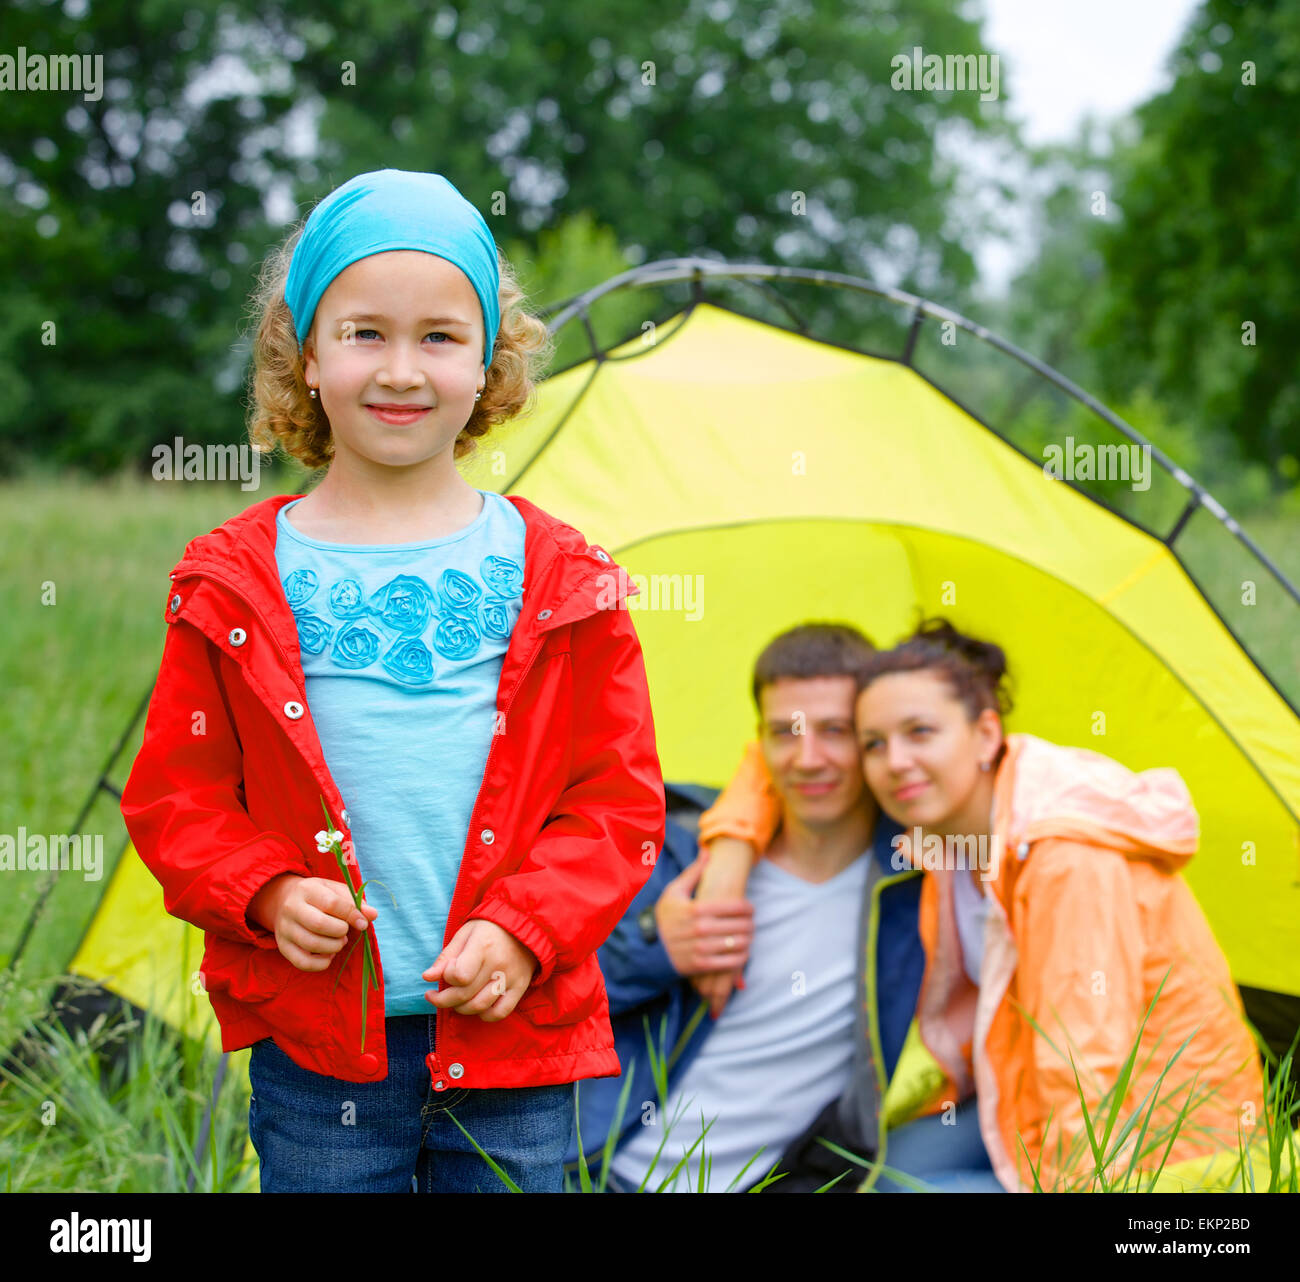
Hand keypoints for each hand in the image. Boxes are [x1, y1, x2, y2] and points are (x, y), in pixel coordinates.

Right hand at [252, 874, 378, 971]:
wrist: (285, 902)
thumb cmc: (319, 897)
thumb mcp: (336, 891)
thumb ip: (355, 903)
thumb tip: (373, 915)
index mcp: (307, 890)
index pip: (332, 903)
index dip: (352, 915)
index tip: (363, 923)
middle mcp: (292, 908)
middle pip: (319, 924)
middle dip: (341, 931)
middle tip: (346, 931)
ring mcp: (284, 929)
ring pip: (312, 944)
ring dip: (334, 946)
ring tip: (339, 941)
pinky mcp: (283, 947)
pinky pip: (303, 963)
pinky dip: (322, 963)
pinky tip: (329, 954)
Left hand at [422, 919, 538, 1020]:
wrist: (527, 924)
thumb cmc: (490, 928)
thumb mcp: (465, 933)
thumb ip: (446, 956)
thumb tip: (427, 977)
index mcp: (483, 945)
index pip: (459, 975)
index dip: (447, 977)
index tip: (445, 972)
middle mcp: (498, 964)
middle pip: (465, 994)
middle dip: (443, 1000)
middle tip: (435, 996)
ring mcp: (511, 978)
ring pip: (480, 1006)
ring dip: (461, 1009)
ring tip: (455, 1001)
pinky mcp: (520, 987)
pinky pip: (500, 1012)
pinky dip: (485, 1015)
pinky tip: (476, 1006)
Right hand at [655, 857, 753, 1014]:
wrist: (648, 949)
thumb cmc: (665, 918)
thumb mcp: (674, 892)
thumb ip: (694, 872)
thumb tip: (707, 851)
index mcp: (697, 909)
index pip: (736, 907)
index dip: (748, 907)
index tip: (749, 908)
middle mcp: (701, 929)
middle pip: (741, 926)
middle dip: (751, 924)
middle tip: (751, 923)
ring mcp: (702, 949)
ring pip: (739, 944)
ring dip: (748, 940)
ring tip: (747, 936)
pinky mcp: (702, 965)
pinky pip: (732, 962)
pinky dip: (742, 957)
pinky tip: (741, 951)